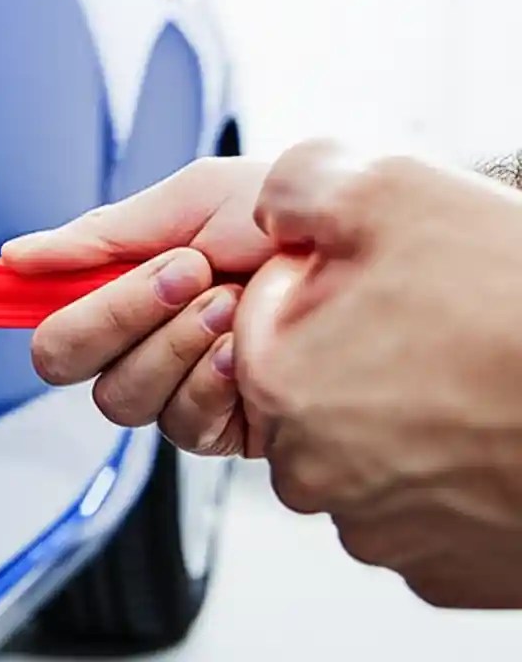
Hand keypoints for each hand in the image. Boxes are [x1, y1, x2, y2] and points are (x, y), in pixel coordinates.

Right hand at [1, 157, 274, 454]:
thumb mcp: (190, 200)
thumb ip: (99, 235)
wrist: (362, 255)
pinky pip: (180, 423)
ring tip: (229, 302)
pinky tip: (245, 348)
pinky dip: (211, 380)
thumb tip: (19, 254)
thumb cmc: (284, 220)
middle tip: (180, 272)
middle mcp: (140, 342)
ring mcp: (176, 388)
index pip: (43, 310)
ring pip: (119, 396)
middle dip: (115, 311)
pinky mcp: (221, 429)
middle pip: (62, 360)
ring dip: (173, 342)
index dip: (6, 303)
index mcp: (122, 286)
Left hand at [236, 139, 521, 607]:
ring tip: (473, 381)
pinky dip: (451, 478)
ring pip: (365, 459)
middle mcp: (308, 472)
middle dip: (358, 361)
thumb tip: (267, 210)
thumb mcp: (389, 192)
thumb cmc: (514, 303)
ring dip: (405, 423)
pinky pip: (425, 512)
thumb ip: (297, 188)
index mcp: (276, 383)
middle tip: (436, 331)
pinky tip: (490, 437)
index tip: (381, 286)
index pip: (262, 329)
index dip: (321, 294)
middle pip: (309, 399)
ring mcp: (377, 529)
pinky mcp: (439, 569)